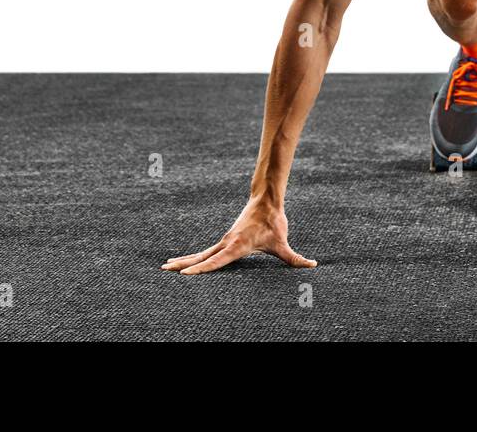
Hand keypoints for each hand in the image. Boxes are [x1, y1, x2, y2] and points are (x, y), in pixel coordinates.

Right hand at [161, 198, 316, 274]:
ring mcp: (224, 241)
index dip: (202, 269)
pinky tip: (184, 263)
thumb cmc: (274, 222)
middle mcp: (226, 243)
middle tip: (163, 270)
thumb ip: (295, 258)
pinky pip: (206, 251)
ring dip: (183, 261)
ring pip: (200, 253)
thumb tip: (312, 265)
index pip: (216, 261)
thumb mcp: (282, 242)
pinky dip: (193, 257)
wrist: (266, 200)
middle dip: (183, 265)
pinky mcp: (225, 240)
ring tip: (165, 267)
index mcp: (237, 245)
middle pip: (201, 257)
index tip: (184, 276)